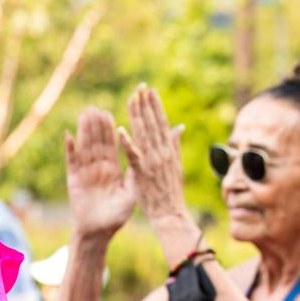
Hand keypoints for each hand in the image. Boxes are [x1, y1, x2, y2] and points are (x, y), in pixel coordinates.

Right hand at [65, 108, 136, 238]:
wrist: (99, 232)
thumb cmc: (117, 216)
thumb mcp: (131, 193)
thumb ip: (135, 175)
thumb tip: (143, 156)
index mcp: (113, 170)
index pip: (111, 145)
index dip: (109, 130)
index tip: (109, 113)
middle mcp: (99, 168)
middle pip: (97, 143)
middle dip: (95, 125)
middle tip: (94, 107)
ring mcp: (85, 173)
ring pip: (85, 147)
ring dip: (83, 131)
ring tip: (83, 114)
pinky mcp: (74, 179)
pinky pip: (72, 161)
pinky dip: (70, 149)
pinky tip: (69, 135)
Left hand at [118, 85, 188, 229]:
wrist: (170, 213)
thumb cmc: (171, 191)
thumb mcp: (176, 165)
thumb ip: (175, 144)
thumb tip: (179, 127)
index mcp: (169, 150)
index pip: (161, 123)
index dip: (155, 106)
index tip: (150, 91)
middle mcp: (161, 152)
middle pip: (152, 124)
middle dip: (146, 105)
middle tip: (140, 87)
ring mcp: (151, 161)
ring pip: (143, 134)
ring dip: (137, 116)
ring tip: (132, 99)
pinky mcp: (141, 172)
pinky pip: (133, 155)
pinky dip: (127, 143)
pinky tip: (120, 130)